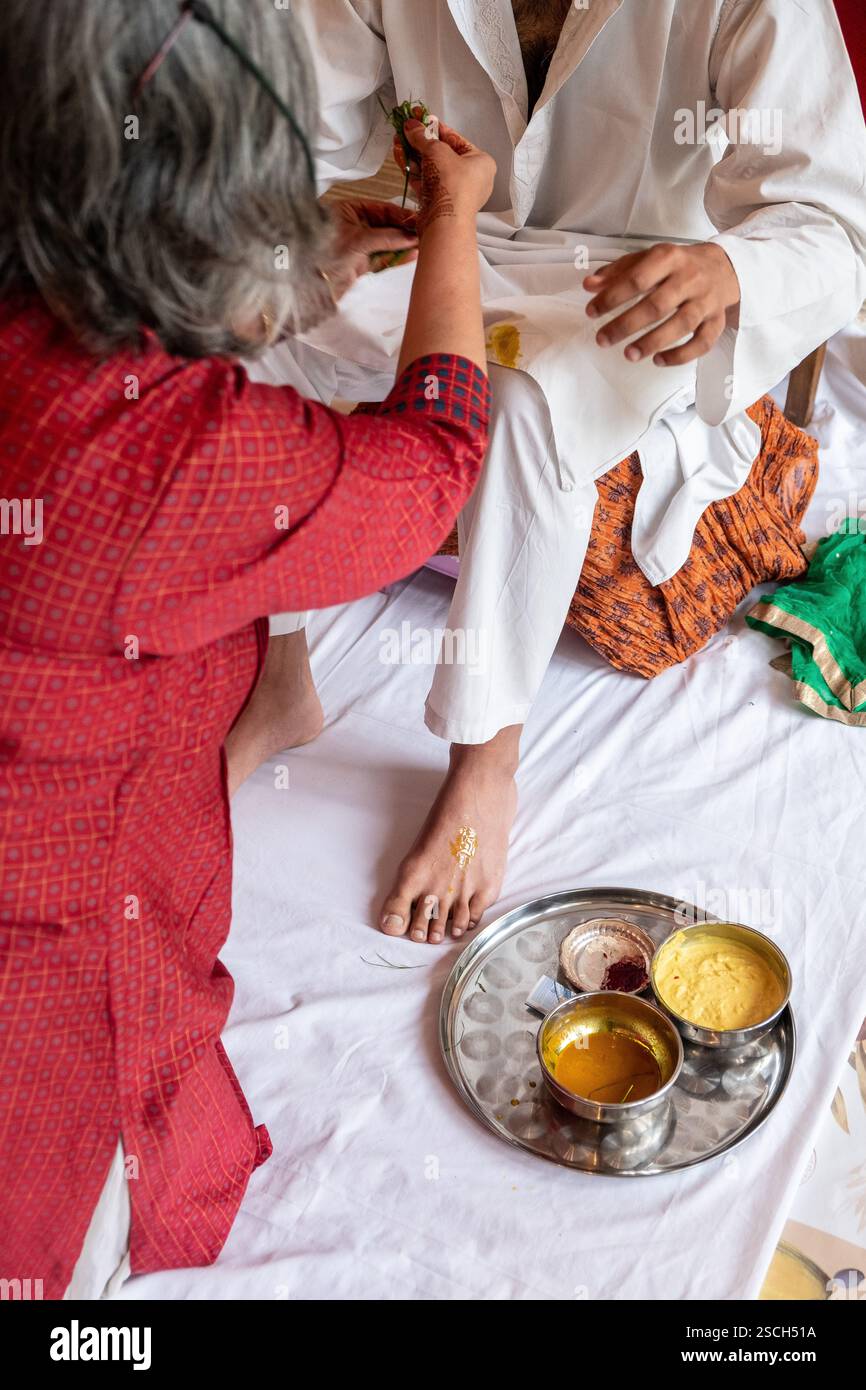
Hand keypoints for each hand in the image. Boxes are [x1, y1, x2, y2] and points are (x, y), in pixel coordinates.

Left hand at [325, 199, 418, 298]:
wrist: (309, 280)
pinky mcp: (363, 264)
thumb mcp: (357, 239)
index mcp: (351, 211)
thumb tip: (409, 236)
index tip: (417, 220)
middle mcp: (357, 226)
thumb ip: (385, 237)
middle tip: (423, 232)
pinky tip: (412, 254)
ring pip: (388, 243)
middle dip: (405, 230)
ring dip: (404, 244)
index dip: (401, 215)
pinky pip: (384, 258)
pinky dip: (398, 257)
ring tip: (422, 244)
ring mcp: (360, 245)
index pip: (382, 209)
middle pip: (388, 226)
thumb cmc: (321, 250)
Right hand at [402, 119, 495, 231]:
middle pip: (442, 155)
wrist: (445, 222)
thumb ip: (422, 136)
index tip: (422, 119)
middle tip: (408, 131)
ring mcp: (456, 193)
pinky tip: (401, 159)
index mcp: (481, 163)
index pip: (457, 140)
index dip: (437, 128)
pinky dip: (414, 172)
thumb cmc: (452, 185)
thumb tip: (411, 126)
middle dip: (422, 143)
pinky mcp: (441, 204)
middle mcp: (472, 179)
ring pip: (433, 170)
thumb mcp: (437, 151)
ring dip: (415, 156)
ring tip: (399, 142)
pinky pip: (427, 184)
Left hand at [583, 242, 740, 366]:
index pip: (637, 279)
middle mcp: (690, 278)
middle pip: (657, 305)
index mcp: (669, 258)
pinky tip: (658, 360)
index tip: (592, 312)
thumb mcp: (648, 259)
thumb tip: (590, 286)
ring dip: (652, 342)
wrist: (723, 267)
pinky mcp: (716, 320)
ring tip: (628, 354)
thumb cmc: (679, 266)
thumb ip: (618, 272)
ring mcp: (705, 301)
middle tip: (603, 339)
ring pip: (681, 325)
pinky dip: (681, 355)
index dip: (612, 297)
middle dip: (626, 325)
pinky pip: (702, 342)